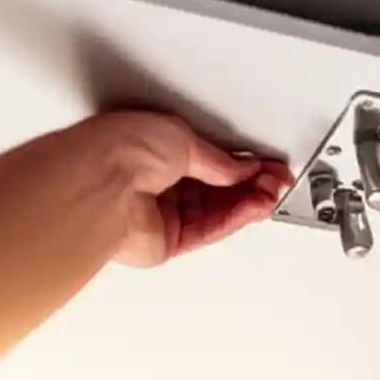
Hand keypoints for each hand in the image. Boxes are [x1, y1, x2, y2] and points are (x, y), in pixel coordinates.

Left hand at [106, 112, 292, 267]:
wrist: (102, 183)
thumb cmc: (122, 148)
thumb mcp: (183, 138)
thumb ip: (218, 159)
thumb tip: (241, 167)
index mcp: (156, 148)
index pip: (209, 159)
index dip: (241, 162)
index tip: (267, 162)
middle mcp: (157, 182)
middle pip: (215, 187)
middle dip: (250, 183)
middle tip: (277, 179)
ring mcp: (161, 214)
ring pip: (215, 211)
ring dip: (248, 201)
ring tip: (272, 192)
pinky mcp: (165, 242)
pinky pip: (208, 231)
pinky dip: (235, 219)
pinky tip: (254, 207)